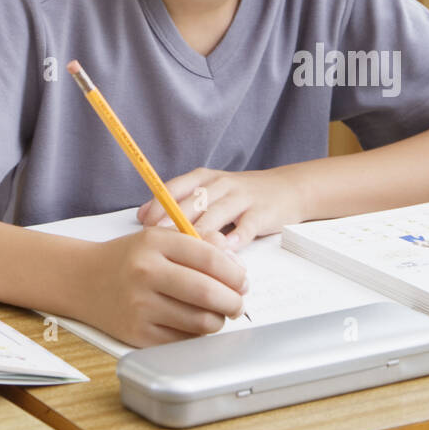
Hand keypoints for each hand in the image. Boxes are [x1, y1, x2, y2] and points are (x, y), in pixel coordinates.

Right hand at [80, 226, 248, 347]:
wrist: (83, 280)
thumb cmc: (129, 258)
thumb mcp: (159, 238)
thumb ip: (199, 243)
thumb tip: (236, 265)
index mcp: (154, 242)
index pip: (209, 257)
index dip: (234, 272)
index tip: (243, 280)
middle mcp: (145, 272)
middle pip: (207, 292)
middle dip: (233, 301)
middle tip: (237, 302)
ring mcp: (140, 306)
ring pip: (200, 322)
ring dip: (218, 321)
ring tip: (216, 314)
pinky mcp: (137, 335)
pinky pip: (183, 341)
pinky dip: (196, 335)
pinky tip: (194, 324)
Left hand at [137, 167, 306, 249]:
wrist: (287, 189)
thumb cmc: (241, 195)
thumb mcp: (209, 191)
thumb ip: (178, 202)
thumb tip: (141, 215)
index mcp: (204, 178)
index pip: (175, 188)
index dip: (158, 206)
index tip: (144, 225)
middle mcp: (221, 184)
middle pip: (193, 201)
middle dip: (174, 221)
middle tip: (158, 240)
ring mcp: (242, 198)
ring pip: (217, 213)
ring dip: (201, 232)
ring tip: (186, 250)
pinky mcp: (262, 213)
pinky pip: (246, 226)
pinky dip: (236, 238)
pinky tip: (225, 251)